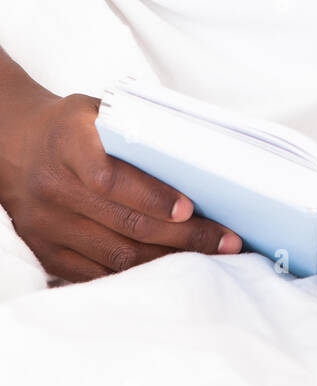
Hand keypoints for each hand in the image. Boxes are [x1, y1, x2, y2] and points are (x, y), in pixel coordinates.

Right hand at [0, 90, 242, 281]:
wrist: (9, 146)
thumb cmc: (68, 127)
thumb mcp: (95, 112)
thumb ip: (136, 129)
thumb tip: (197, 156)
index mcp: (68, 144)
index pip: (109, 177)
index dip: (152, 196)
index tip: (190, 208)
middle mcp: (53, 187)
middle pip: (124, 223)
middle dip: (184, 236)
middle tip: (227, 240)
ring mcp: (47, 225)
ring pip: (116, 254)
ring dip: (169, 259)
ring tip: (211, 257)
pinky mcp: (45, 252)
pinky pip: (99, 273)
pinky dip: (139, 273)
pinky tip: (172, 269)